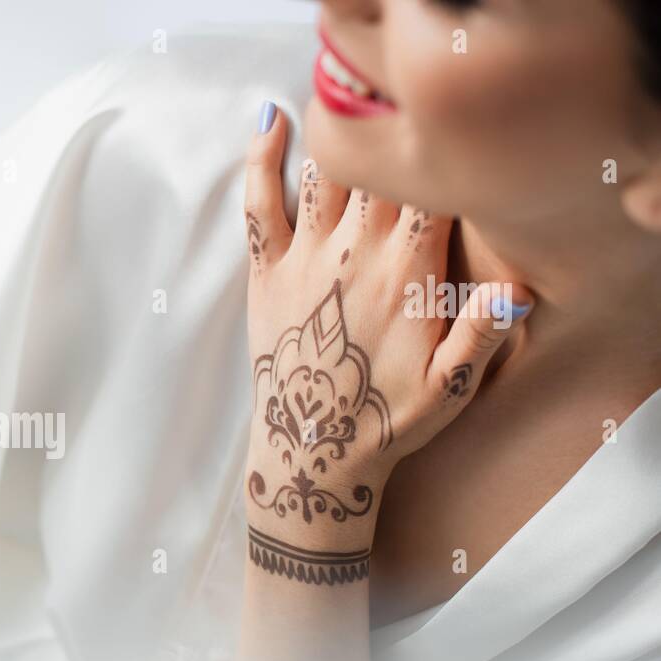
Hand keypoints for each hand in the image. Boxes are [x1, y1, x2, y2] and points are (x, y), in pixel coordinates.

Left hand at [242, 107, 533, 557]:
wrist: (312, 454)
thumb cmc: (387, 420)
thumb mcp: (451, 385)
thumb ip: (483, 332)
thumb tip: (517, 287)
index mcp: (407, 273)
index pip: (433, 190)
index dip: (444, 156)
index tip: (452, 139)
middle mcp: (355, 255)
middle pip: (380, 169)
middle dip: (392, 133)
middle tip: (399, 106)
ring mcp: (306, 260)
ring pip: (323, 175)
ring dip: (338, 131)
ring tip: (347, 90)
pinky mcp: (267, 274)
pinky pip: (260, 205)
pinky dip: (261, 161)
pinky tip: (271, 122)